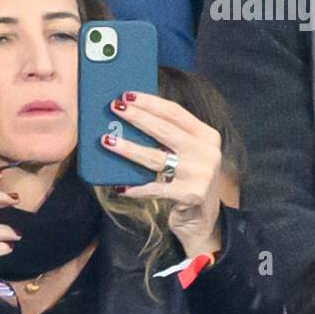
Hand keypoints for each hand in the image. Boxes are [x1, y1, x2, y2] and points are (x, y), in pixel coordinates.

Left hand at [103, 92, 223, 257]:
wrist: (202, 219)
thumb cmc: (186, 179)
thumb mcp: (186, 154)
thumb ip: (169, 137)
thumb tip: (131, 115)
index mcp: (207, 136)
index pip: (175, 113)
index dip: (150, 102)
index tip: (127, 95)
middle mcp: (207, 153)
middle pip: (164, 130)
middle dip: (136, 118)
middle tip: (114, 108)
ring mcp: (200, 174)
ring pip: (155, 158)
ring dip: (128, 149)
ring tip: (106, 140)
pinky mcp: (190, 195)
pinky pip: (154, 188)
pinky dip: (135, 188)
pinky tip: (119, 186)